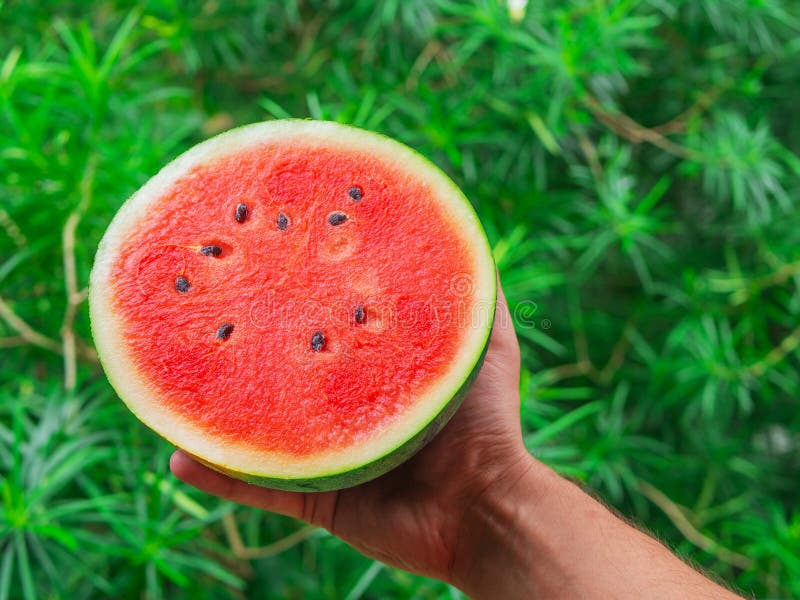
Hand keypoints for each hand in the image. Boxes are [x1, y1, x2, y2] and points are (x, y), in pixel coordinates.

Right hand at [170, 278, 530, 583]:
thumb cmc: (490, 421)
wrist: (485, 507)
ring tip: (175, 379)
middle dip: (244, 349)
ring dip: (215, 410)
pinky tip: (180, 453)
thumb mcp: (487, 343)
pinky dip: (218, 474)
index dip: (296, 300)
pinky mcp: (315, 498)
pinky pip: (256, 487)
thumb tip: (464, 230)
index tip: (263, 262)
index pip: (324, 328)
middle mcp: (341, 407)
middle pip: (283, 374)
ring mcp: (324, 453)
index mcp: (371, 373)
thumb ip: (476, 294)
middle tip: (205, 316)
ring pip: (257, 428)